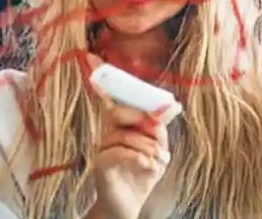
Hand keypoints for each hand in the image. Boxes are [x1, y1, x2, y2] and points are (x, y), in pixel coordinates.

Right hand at [88, 74, 177, 218]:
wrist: (126, 206)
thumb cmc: (139, 177)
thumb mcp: (156, 150)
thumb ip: (158, 129)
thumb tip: (170, 107)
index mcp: (119, 126)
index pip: (110, 98)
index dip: (101, 78)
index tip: (91, 57)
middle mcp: (107, 133)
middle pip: (118, 112)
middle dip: (142, 121)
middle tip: (157, 132)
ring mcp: (102, 148)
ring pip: (124, 134)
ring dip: (147, 147)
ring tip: (157, 160)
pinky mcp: (100, 165)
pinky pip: (119, 153)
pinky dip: (139, 159)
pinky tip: (148, 168)